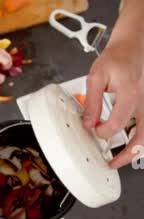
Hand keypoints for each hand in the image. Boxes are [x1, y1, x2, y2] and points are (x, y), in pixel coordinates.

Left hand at [84, 40, 143, 168]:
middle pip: (142, 136)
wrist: (133, 47)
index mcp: (131, 93)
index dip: (102, 131)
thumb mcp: (96, 77)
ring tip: (121, 159)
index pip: (117, 123)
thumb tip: (88, 123)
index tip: (93, 130)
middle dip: (127, 154)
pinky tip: (129, 144)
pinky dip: (139, 138)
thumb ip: (92, 102)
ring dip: (136, 150)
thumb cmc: (116, 58)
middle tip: (112, 163)